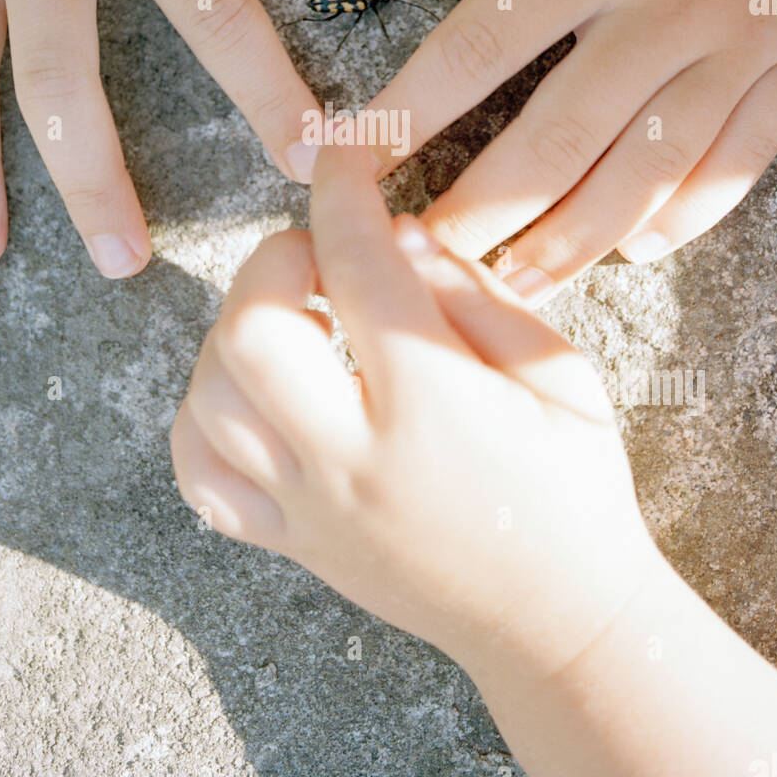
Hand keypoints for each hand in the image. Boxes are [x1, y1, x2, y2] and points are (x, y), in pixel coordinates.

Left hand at [171, 145, 656, 683]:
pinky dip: (207, 412)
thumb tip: (392, 229)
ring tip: (300, 321)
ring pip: (209, 399)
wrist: (557, 622)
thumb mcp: (557, 372)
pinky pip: (200, 474)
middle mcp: (352, 460)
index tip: (348, 154)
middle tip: (323, 258)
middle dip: (274, 263)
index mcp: (433, 408)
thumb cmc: (575, 490)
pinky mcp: (289, 542)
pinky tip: (253, 389)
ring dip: (238, 332)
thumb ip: (471, 291)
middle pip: (249, 334)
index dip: (346, 191)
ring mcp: (308, 510)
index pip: (359, 268)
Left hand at [365, 0, 776, 302]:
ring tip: (512, 289)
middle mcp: (667, 8)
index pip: (478, 47)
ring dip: (573, 240)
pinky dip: (688, 213)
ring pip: (646, 176)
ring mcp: (742, 47)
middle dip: (480, 216)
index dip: (402, 115)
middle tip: (417, 271)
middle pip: (554, 143)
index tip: (343, 166)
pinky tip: (639, 246)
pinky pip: (741, 162)